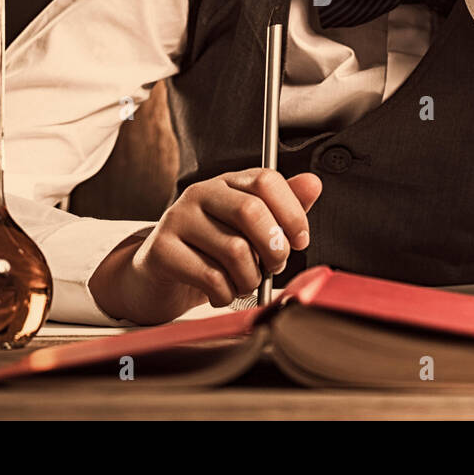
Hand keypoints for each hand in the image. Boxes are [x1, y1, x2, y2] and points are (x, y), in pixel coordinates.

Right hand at [89, 168, 321, 325]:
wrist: (160, 276)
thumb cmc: (210, 250)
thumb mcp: (249, 228)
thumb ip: (283, 208)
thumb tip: (313, 184)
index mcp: (227, 183)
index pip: (266, 180)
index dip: (292, 213)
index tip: (299, 240)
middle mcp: (201, 193)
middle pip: (251, 211)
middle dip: (273, 248)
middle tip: (273, 266)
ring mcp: (178, 219)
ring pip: (234, 250)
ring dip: (249, 278)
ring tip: (243, 283)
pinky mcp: (162, 250)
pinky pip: (210, 276)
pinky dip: (225, 294)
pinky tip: (221, 292)